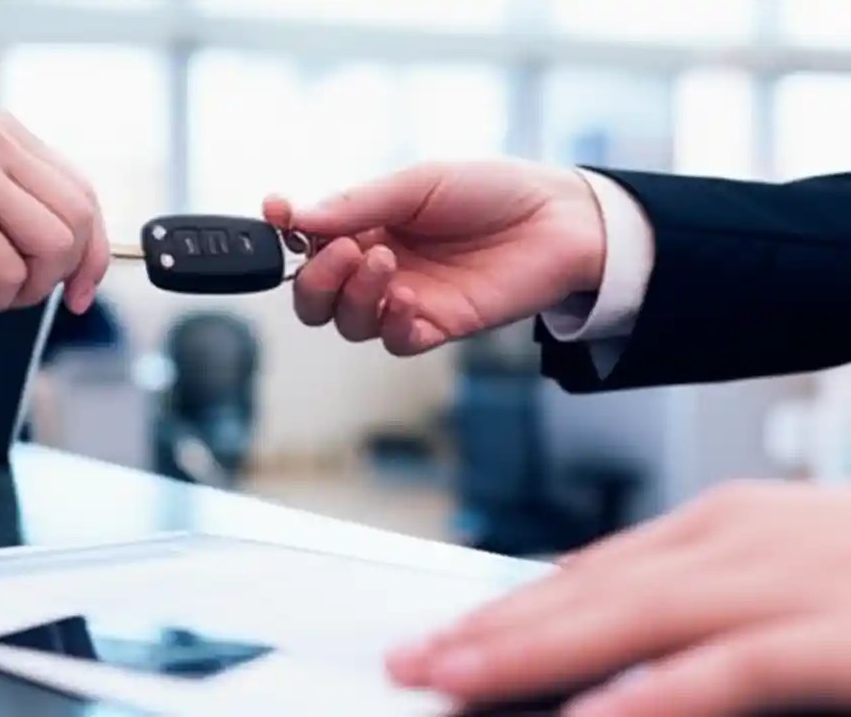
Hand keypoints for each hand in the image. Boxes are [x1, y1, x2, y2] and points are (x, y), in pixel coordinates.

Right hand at [0, 108, 108, 315]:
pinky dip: (0, 300)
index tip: (84, 287)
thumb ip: (19, 200)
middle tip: (38, 297)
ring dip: (32, 288)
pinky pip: (10, 271)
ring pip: (53, 245)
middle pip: (78, 218)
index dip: (95, 249)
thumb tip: (79, 251)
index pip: (82, 190)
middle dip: (69, 272)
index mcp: (3, 131)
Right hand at [264, 160, 604, 354]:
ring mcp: (405, 301)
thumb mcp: (418, 182)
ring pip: (347, 323)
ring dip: (355, 296)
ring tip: (388, 262)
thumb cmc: (492, 190)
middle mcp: (378, 268)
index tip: (277, 215)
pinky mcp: (438, 327)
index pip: (307, 244)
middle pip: (315, 299)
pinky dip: (392, 324)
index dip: (285, 236)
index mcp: (367, 226)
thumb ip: (357, 203)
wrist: (559, 219)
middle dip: (315, 281)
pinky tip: (409, 300)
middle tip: (344, 252)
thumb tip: (295, 217)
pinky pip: (395, 343)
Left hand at [385, 481, 850, 716]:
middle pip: (589, 588)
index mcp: (726, 525)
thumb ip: (699, 596)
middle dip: (491, 628)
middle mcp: (744, 539)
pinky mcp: (840, 636)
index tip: (440, 635)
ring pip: (635, 616)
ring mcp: (793, 580)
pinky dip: (653, 694)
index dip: (507, 606)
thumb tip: (605, 628)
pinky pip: (730, 669)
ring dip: (534, 651)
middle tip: (411, 660)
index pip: (589, 570)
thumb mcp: (779, 573)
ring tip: (451, 678)